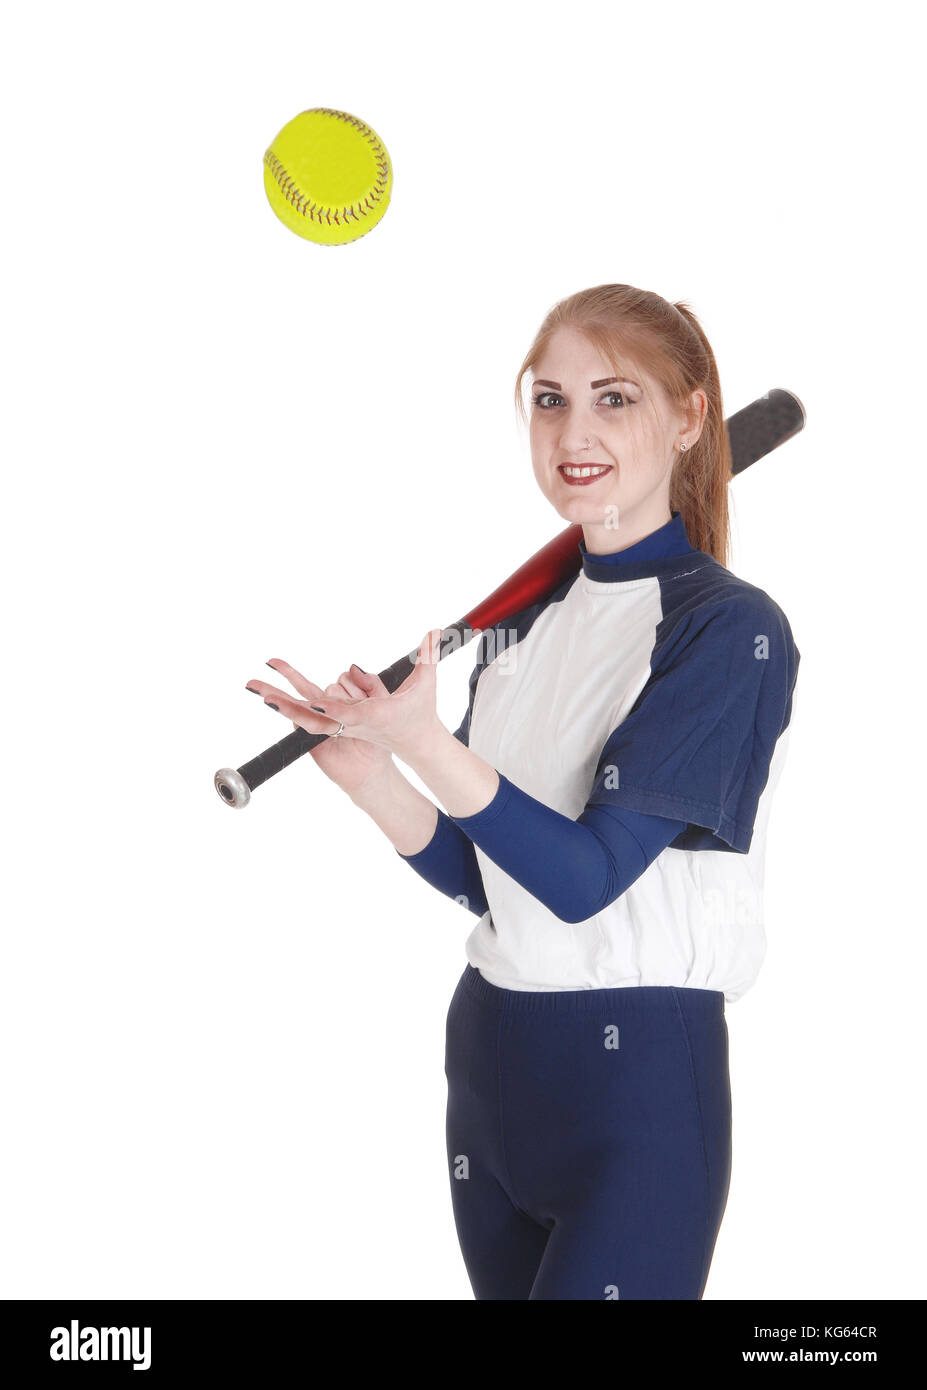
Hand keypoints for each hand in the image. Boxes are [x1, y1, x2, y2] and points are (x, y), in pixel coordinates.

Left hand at [245, 629, 444, 767]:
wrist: (414, 743)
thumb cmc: (420, 714)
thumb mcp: (426, 685)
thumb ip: (429, 656)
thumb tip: (435, 631)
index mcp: (370, 716)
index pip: (344, 711)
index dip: (328, 708)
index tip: (312, 703)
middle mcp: (349, 722)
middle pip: (311, 715)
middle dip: (285, 704)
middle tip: (261, 695)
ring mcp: (339, 724)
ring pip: (308, 711)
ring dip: (285, 701)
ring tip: (256, 687)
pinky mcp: (335, 721)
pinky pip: (307, 710)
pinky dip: (288, 702)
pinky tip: (268, 691)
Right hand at [245, 661, 392, 797]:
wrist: (373, 771)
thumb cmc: (376, 742)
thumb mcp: (381, 707)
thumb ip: (371, 685)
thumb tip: (352, 667)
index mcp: (341, 702)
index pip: (336, 682)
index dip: (349, 683)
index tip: (339, 688)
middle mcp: (325, 712)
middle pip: (303, 689)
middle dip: (287, 674)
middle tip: (270, 661)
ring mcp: (317, 726)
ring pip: (297, 706)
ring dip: (279, 697)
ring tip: (255, 687)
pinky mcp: (312, 742)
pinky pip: (304, 725)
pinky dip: (296, 714)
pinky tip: (290, 705)